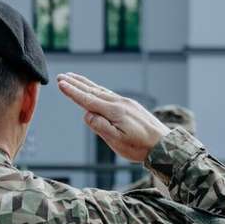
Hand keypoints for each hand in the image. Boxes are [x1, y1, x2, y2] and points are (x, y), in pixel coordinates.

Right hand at [57, 73, 171, 160]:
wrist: (164, 145)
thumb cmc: (140, 147)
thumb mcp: (117, 141)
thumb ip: (100, 127)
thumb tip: (86, 114)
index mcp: (114, 111)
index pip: (88, 100)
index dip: (73, 92)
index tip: (60, 83)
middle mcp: (120, 103)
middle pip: (93, 91)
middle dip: (76, 84)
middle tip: (61, 76)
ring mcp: (126, 103)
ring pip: (101, 90)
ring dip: (86, 84)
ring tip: (74, 77)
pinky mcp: (131, 106)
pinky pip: (110, 94)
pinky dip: (98, 89)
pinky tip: (95, 89)